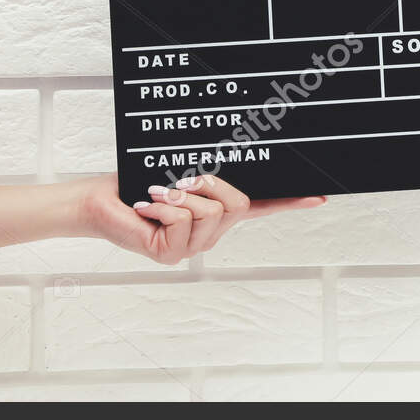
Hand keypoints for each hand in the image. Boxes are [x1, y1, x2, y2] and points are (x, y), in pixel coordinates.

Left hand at [73, 174, 327, 265]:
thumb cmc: (136, 184)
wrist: (99, 200)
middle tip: (181, 179)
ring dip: (180, 194)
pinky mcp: (170, 253)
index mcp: (216, 213)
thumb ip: (207, 174)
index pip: (261, 207)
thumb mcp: (181, 172)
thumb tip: (219, 165)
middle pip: (238, 203)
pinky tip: (147, 209)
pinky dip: (162, 205)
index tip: (319, 196)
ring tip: (157, 196)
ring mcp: (191, 248)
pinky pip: (183, 218)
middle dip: (210, 183)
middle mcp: (209, 234)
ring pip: (210, 211)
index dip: (290, 201)